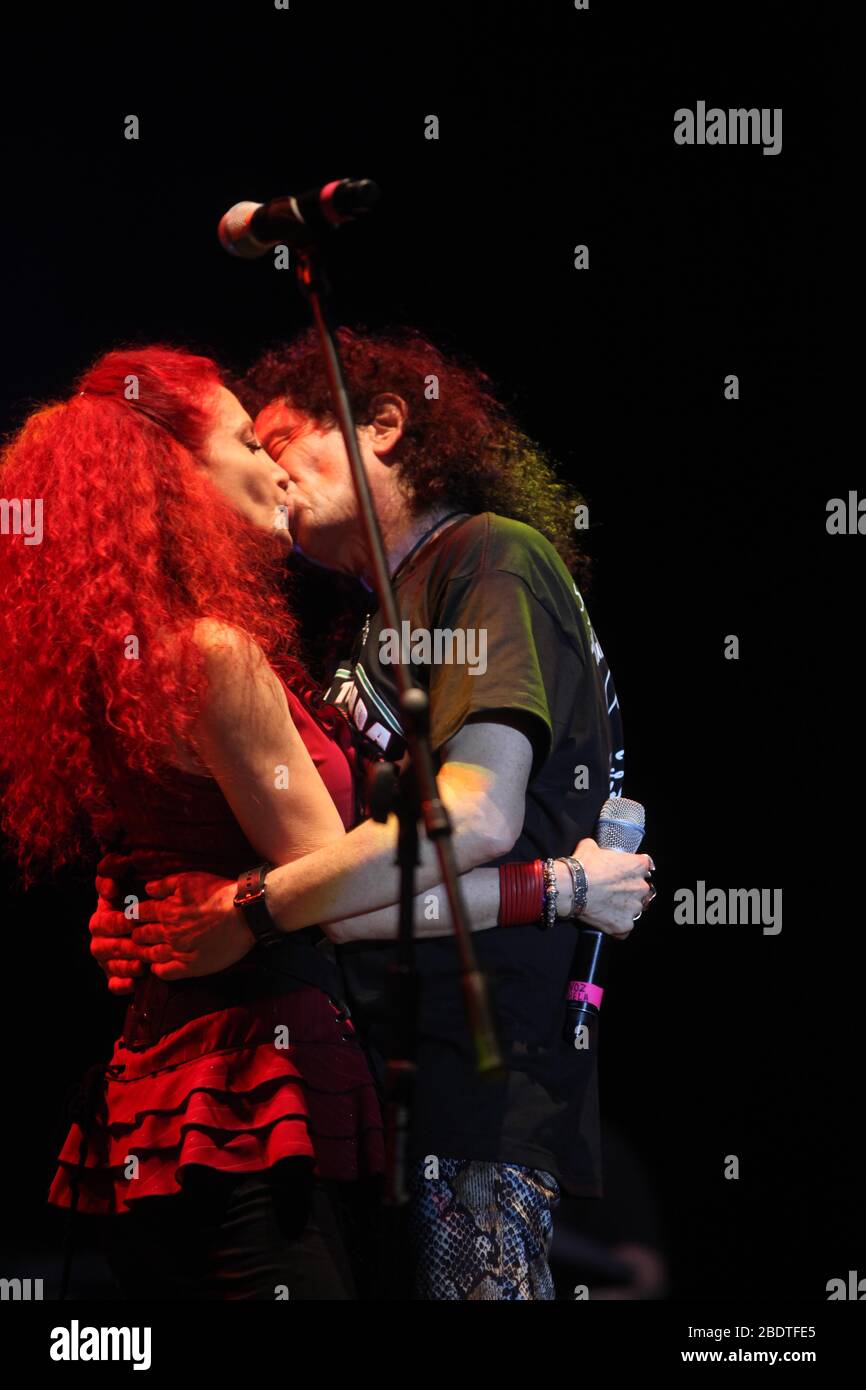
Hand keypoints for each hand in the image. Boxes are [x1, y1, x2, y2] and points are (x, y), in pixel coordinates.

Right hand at [89, 874, 149, 996]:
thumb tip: (109, 885)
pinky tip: (133, 983)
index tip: (134, 920)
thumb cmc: (136, 901)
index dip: (118, 922)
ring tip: (142, 965)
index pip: (104, 922)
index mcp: (100, 919)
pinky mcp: (114, 977)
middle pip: (107, 947)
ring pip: (111, 966)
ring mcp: (106, 961)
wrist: (148, 924)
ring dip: (125, 966)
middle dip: (126, 946)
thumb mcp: (124, 885)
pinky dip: (121, 985)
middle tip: (144, 945)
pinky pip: (113, 985)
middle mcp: (99, 941)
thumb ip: (111, 879)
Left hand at [129, 872, 256, 979]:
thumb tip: (147, 889)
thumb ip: (165, 884)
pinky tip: (157, 967)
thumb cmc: (218, 894)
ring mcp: (178, 951)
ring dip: (143, 952)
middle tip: (135, 935)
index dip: (134, 915)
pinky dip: (157, 970)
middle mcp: (167, 932)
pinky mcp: (191, 966)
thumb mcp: (189, 879)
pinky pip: (165, 972)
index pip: (138, 914)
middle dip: (136, 934)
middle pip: (141, 935)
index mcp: (166, 910)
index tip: (133, 917)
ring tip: (143, 951)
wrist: (243, 914)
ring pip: (150, 954)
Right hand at [570, 837, 653, 940]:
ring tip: (606, 906)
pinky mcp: (624, 925)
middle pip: (641, 889)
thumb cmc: (582, 867)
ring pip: (634, 909)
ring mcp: (634, 908)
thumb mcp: (589, 847)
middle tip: (611, 890)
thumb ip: (599, 848)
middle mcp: (641, 887)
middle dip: (629, 890)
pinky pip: (624, 927)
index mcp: (637, 866)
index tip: (622, 872)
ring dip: (624, 908)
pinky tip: (605, 919)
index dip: (632, 869)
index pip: (645, 866)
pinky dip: (617, 925)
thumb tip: (593, 848)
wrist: (571, 888)